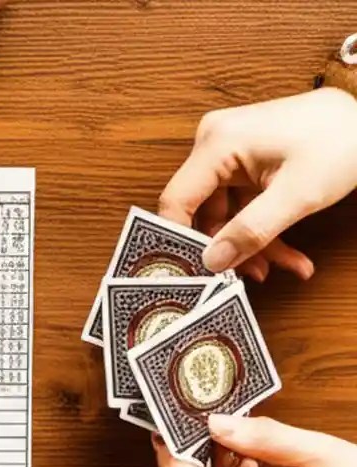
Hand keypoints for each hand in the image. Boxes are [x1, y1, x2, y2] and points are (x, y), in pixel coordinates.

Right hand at [158, 88, 356, 281]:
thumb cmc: (342, 140)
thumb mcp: (298, 195)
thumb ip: (251, 231)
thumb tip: (212, 261)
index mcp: (217, 143)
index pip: (177, 200)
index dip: (181, 240)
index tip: (195, 273)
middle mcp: (214, 143)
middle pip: (204, 211)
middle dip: (232, 246)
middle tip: (254, 276)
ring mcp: (229, 151)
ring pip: (227, 212)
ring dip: (254, 242)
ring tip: (287, 265)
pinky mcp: (245, 160)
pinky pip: (243, 202)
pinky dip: (263, 227)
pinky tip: (288, 251)